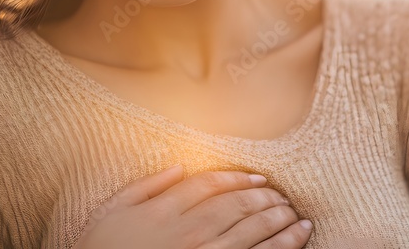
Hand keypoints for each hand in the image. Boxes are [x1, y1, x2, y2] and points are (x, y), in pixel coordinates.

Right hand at [72, 165, 312, 248]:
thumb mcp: (110, 214)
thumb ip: (144, 188)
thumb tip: (177, 168)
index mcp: (164, 210)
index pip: (210, 184)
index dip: (238, 178)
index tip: (258, 179)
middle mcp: (188, 230)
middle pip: (237, 205)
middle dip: (266, 199)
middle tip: (283, 198)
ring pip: (253, 231)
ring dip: (280, 220)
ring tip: (296, 216)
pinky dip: (282, 246)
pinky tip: (299, 237)